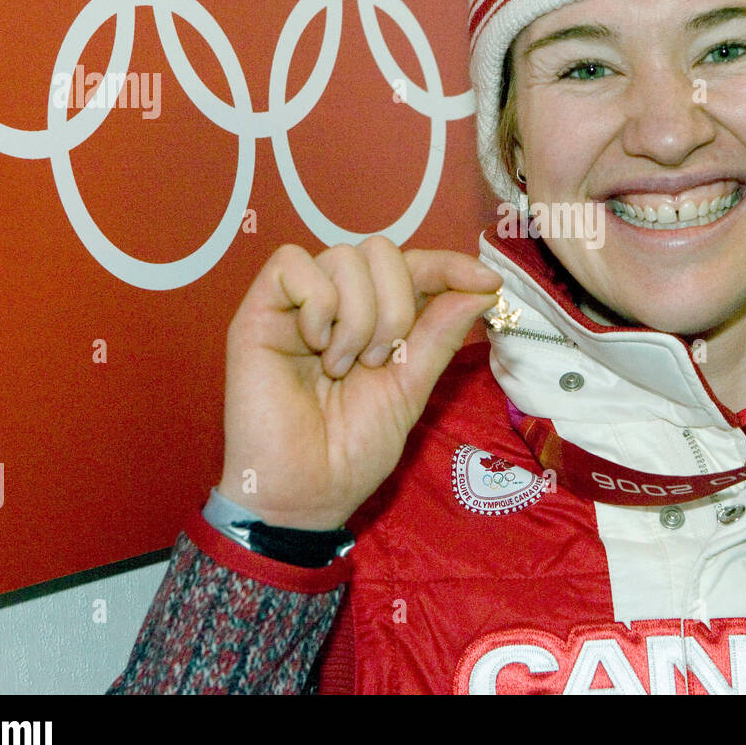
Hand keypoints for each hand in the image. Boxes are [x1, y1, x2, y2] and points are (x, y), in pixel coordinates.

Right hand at [218, 239, 501, 529]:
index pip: (416, 266)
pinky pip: (294, 263)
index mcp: (378, 319)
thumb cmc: (352, 450)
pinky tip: (314, 346)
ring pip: (345, 256)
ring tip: (343, 366)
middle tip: (380, 360)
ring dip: (358, 316)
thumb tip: (482, 287)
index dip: (450, 265)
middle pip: (382, 251)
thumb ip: (439, 334)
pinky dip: (317, 302)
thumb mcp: (410, 388)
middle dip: (396, 305)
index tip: (486, 281)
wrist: (304, 492)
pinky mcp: (258, 309)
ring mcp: (298, 304)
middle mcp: (338, 303)